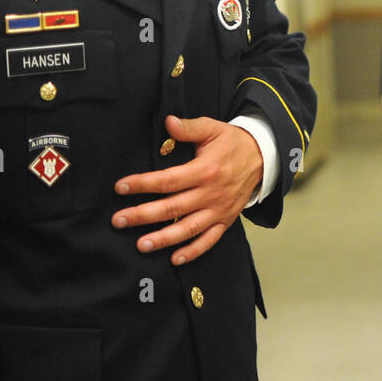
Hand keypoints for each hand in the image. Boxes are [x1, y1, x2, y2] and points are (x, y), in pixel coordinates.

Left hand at [112, 115, 263, 265]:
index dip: (142, 184)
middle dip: (142, 215)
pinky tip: (174, 259)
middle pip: (172, 208)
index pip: (168, 181)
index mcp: (205, 170)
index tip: (121, 187)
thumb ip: (189, 128)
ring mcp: (219, 210)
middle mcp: (211, 193)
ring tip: (141, 245)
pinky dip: (193, 251)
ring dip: (164, 239)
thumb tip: (168, 122)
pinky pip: (209, 240)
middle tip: (118, 220)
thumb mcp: (212, 128)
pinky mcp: (226, 220)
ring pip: (188, 228)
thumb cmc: (233, 143)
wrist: (263, 157)